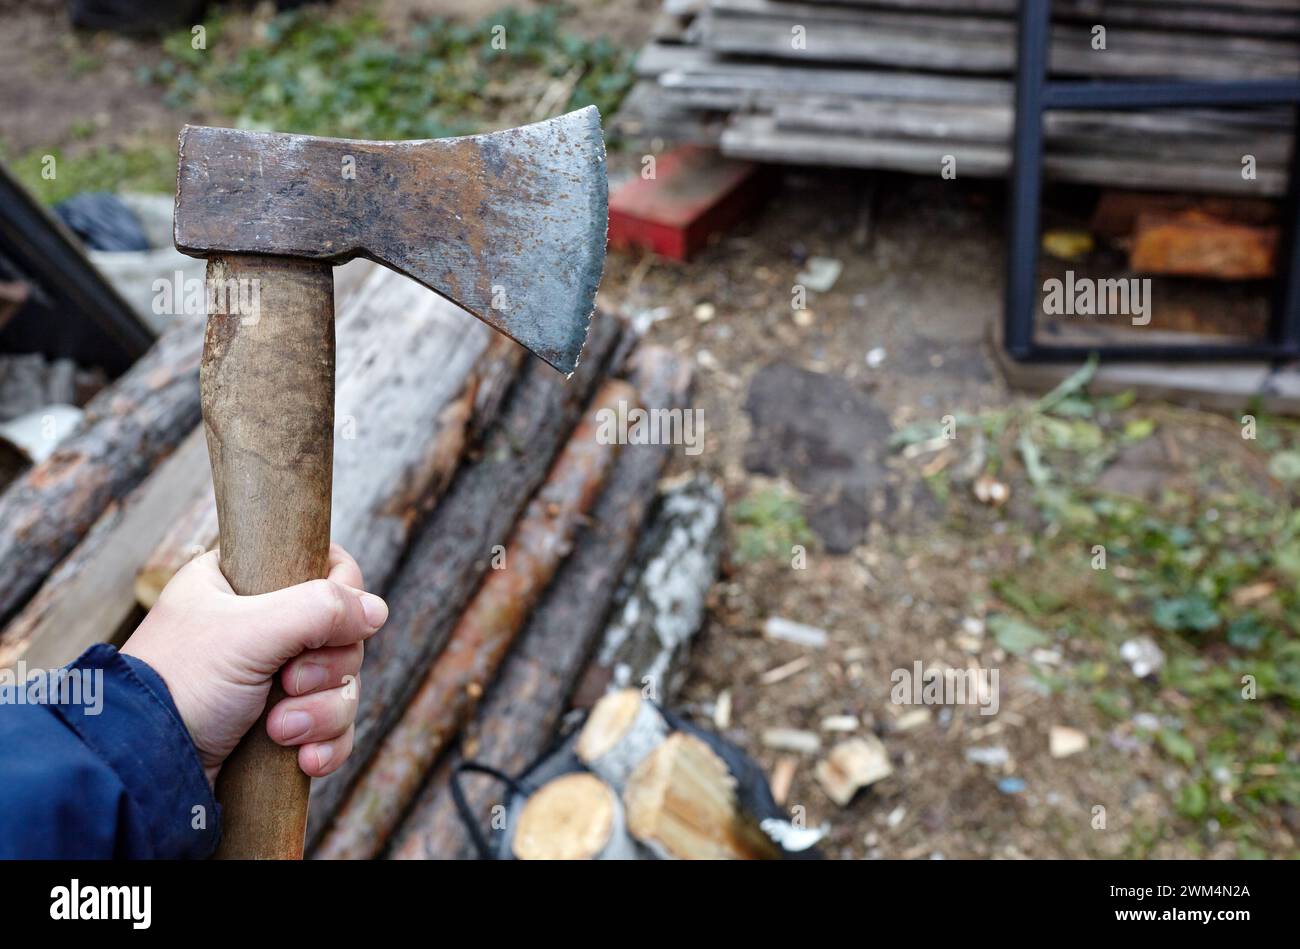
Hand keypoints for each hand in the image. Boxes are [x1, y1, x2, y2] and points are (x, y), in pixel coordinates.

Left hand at [121, 543, 386, 785]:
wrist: (142, 770)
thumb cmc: (180, 685)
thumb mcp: (249, 631)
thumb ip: (319, 609)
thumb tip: (378, 610)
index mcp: (244, 582)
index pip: (325, 566)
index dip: (342, 593)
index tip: (332, 618)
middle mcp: (262, 626)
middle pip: (343, 634)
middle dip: (326, 670)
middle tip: (289, 682)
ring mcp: (273, 679)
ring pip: (343, 685)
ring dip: (323, 713)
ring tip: (280, 731)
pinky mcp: (281, 727)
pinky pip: (334, 728)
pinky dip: (326, 744)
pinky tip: (303, 759)